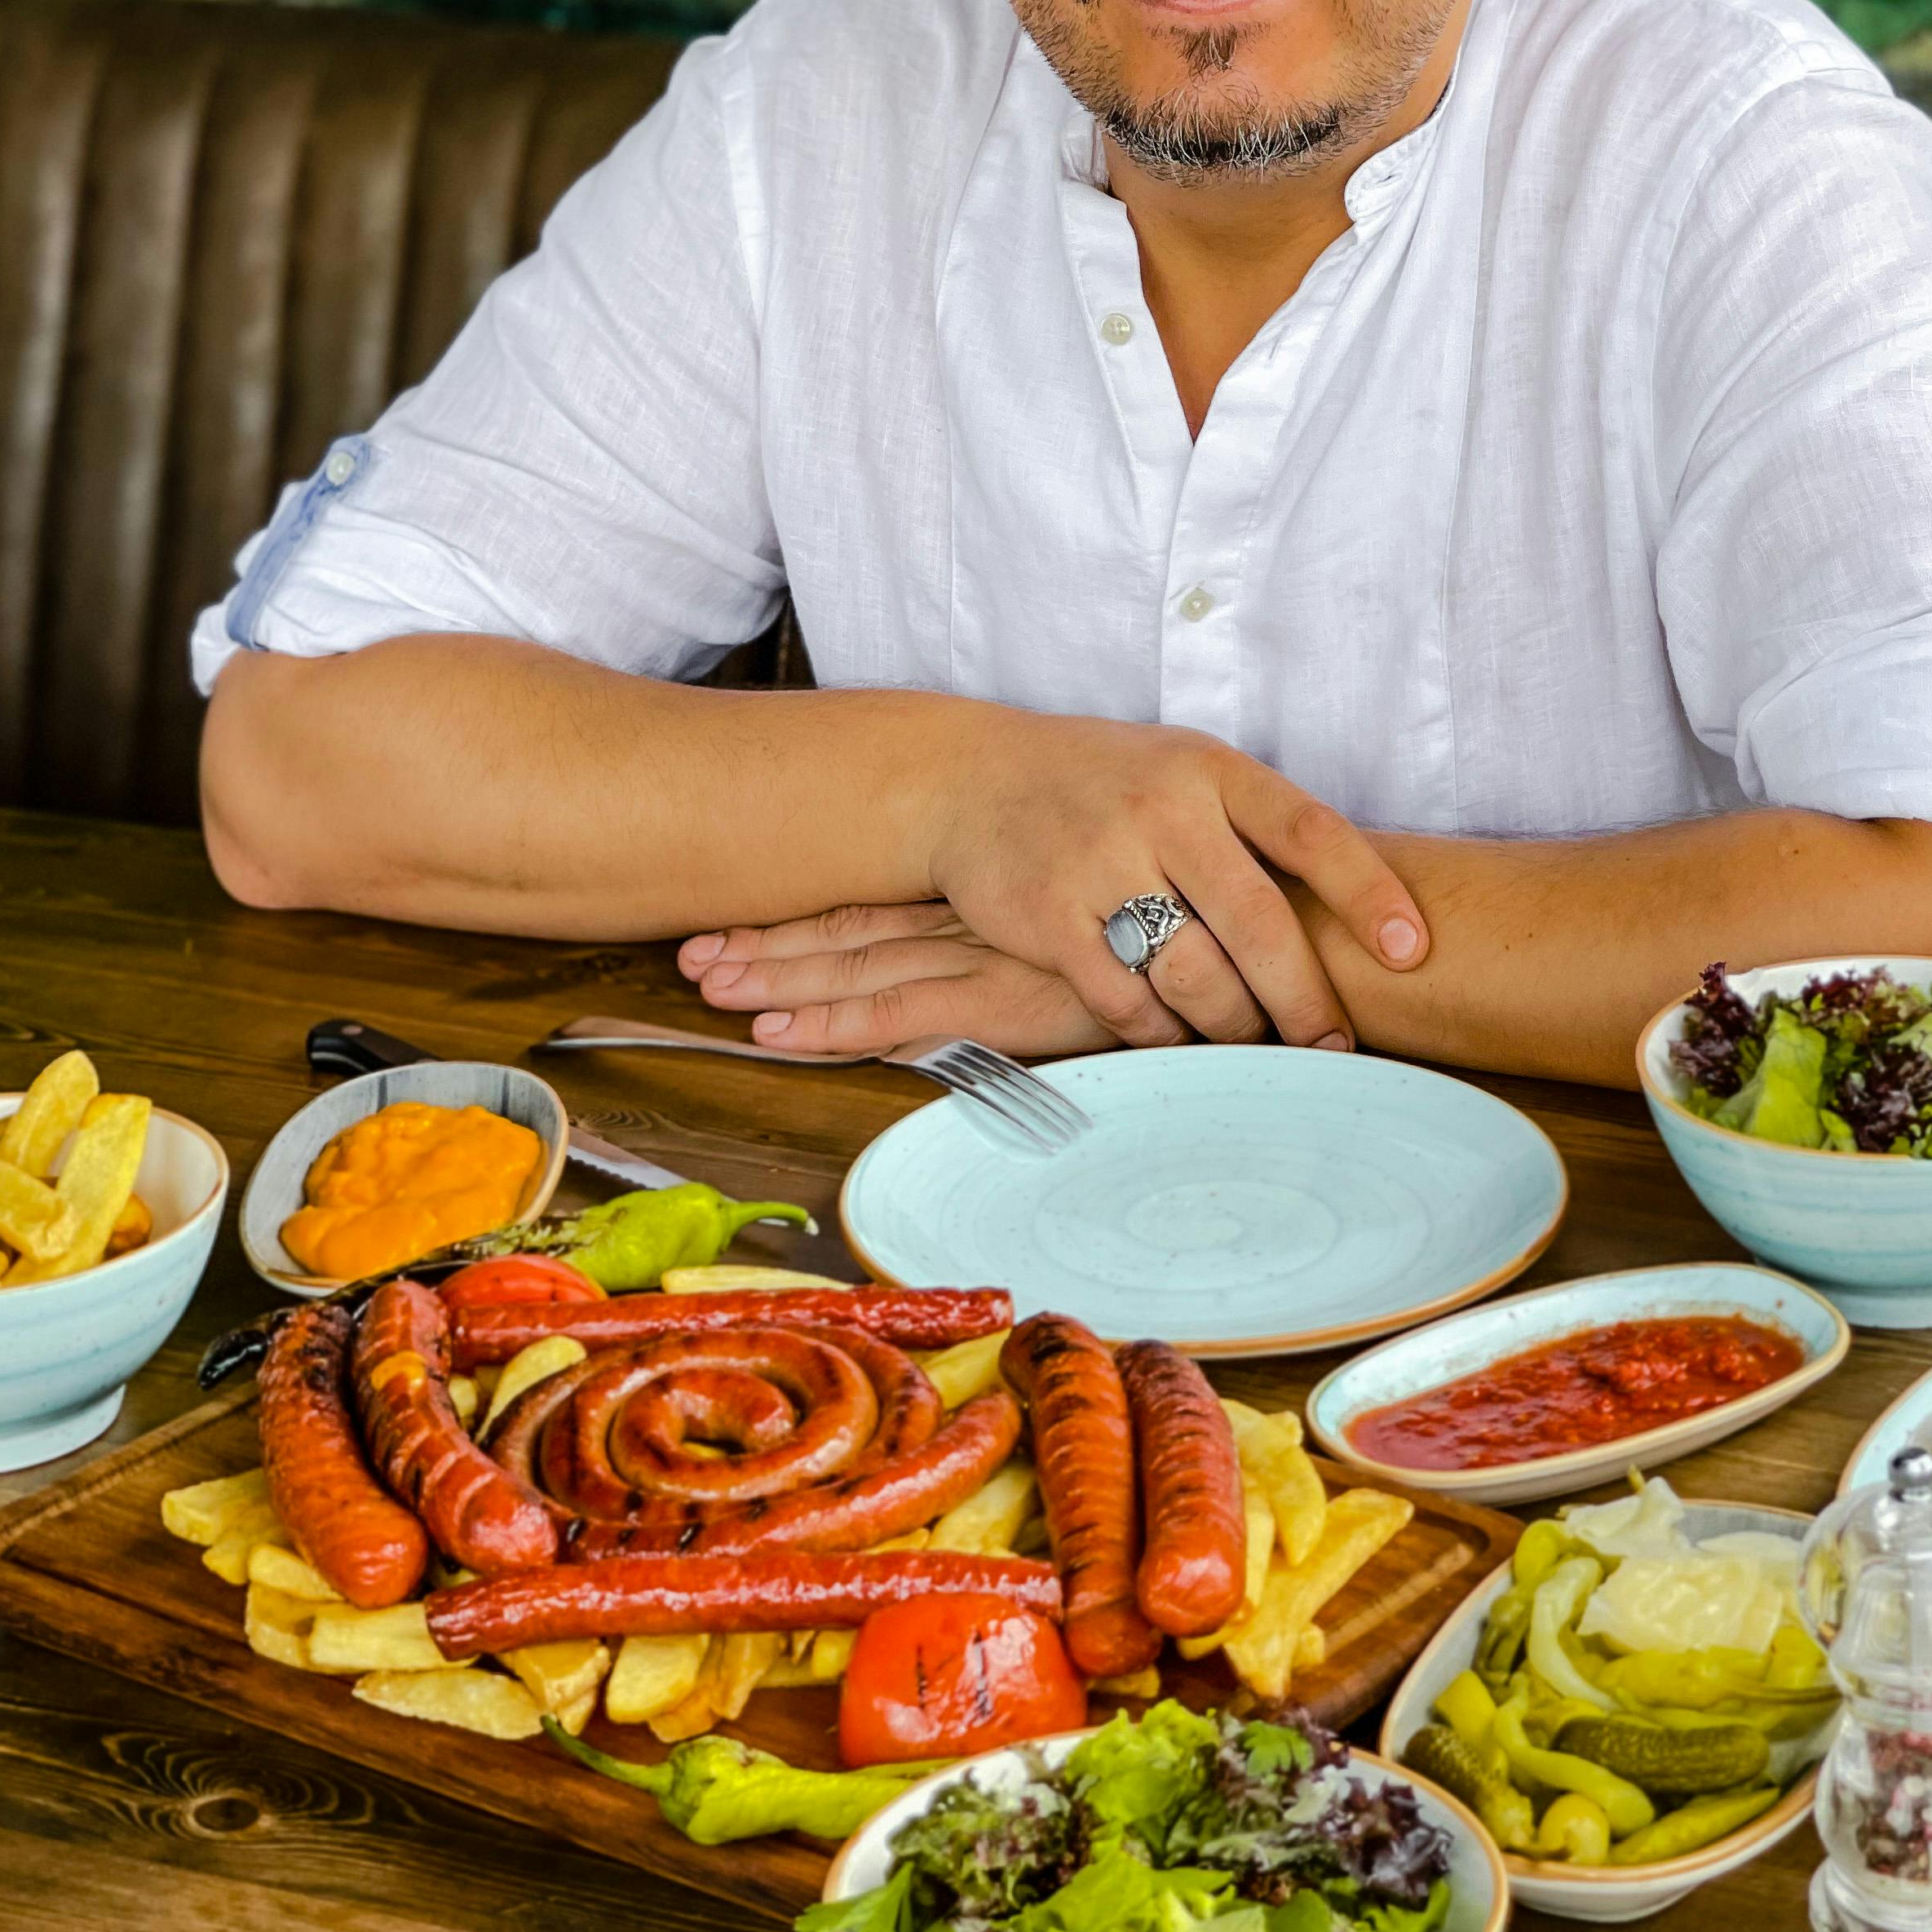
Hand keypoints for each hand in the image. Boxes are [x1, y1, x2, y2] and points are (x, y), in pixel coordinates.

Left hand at [680, 903, 1135, 1058]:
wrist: (1243, 932)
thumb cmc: (1180, 932)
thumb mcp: (1089, 931)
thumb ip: (1041, 945)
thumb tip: (991, 966)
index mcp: (985, 897)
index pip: (871, 903)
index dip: (798, 917)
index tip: (727, 921)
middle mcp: (973, 918)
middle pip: (847, 929)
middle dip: (765, 946)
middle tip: (688, 957)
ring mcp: (985, 957)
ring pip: (857, 966)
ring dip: (779, 979)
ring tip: (710, 987)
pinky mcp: (1007, 1000)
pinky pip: (903, 1015)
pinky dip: (835, 1024)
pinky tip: (780, 1034)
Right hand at [913, 709, 1426, 1051]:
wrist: (972, 780)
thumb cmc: (1104, 785)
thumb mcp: (1184, 771)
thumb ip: (1254, 828)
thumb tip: (1358, 916)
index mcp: (1211, 770)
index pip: (1311, 831)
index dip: (1369, 893)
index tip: (1410, 951)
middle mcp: (1161, 808)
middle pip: (1258, 923)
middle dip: (1305, 999)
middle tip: (1332, 1046)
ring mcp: (1101, 859)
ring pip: (1196, 974)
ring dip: (1233, 1023)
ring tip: (1250, 1038)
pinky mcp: (1049, 915)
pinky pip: (1125, 1001)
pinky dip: (1160, 1031)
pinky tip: (1175, 1033)